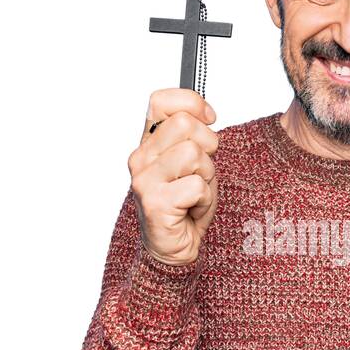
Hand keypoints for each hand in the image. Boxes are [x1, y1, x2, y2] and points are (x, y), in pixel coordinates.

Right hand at [128, 88, 219, 265]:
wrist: (173, 249)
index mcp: (149, 143)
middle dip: (208, 147)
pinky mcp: (154, 202)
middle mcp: (141, 158)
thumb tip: (206, 113)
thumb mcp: (193, 162)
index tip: (208, 119)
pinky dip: (204, 200)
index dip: (191, 103)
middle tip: (201, 172)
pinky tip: (192, 210)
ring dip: (207, 177)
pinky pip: (197, 186)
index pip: (162, 101)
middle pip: (185, 124)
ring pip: (194, 154)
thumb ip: (194, 135)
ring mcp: (145, 180)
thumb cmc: (185, 206)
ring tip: (196, 194)